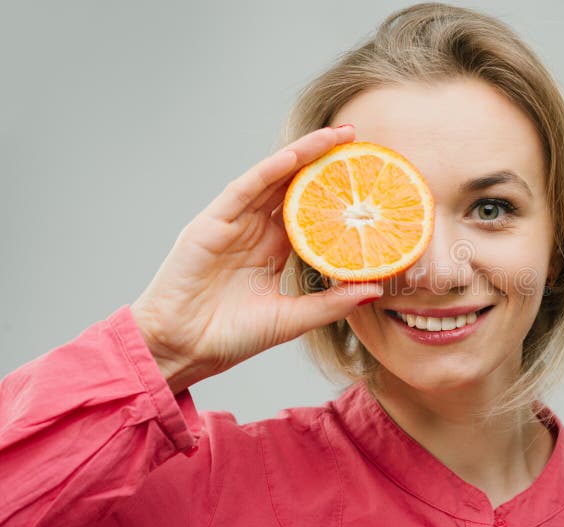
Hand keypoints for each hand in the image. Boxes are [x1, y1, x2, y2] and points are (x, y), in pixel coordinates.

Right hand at [130, 126, 381, 392]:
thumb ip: (332, 303)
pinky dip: (270, 169)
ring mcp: (234, 223)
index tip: (368, 178)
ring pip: (274, 178)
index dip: (337, 193)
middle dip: (325, 161)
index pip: (310, 211)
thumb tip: (377, 291)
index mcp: (272, 250)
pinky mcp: (212, 222)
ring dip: (304, 153)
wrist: (182, 350)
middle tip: (357, 139)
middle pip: (295, 186)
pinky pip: (244, 189)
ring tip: (338, 135)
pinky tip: (296, 154)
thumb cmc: (232, 337)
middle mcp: (255, 230)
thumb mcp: (293, 319)